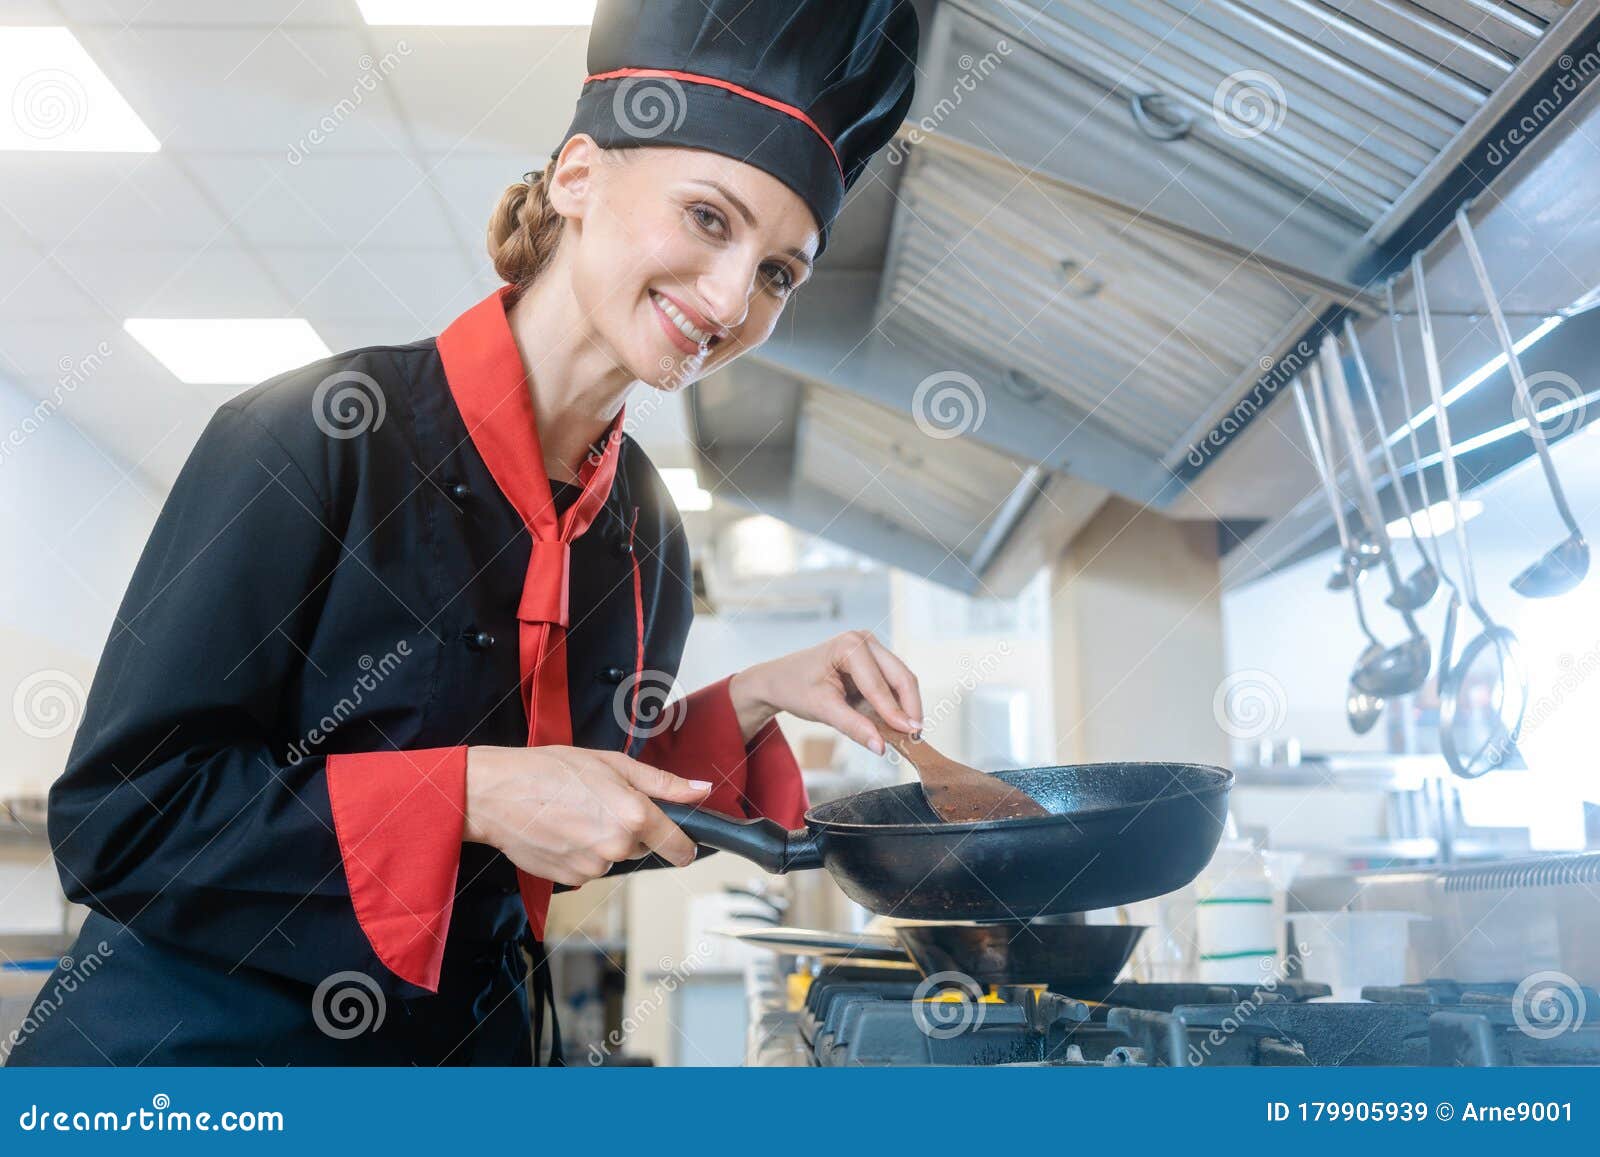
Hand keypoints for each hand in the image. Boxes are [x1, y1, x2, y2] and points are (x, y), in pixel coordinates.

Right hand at [462, 746, 712, 885]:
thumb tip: (701, 790)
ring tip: (575, 813)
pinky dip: (583, 852)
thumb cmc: (549, 771)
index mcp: (634, 815)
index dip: (684, 842)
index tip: (683, 840)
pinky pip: (591, 867)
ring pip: (615, 856)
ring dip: (604, 841)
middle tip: (601, 803)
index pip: (679, 846)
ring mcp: (594, 867)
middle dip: (632, 829)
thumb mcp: (612, 764)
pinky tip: (563, 830)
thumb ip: (663, 782)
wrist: (497, 794)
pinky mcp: (572, 880)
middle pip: (643, 846)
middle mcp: (618, 847)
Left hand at [728, 630, 922, 754]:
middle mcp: (864, 640)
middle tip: (916, 736)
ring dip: (906, 707)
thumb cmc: (795, 687)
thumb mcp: (822, 709)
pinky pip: (893, 684)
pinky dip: (897, 704)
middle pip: (901, 676)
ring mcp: (871, 648)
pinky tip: (896, 723)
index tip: (911, 735)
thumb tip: (880, 745)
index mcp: (849, 645)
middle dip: (909, 708)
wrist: (779, 679)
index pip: (879, 684)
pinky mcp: (874, 661)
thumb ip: (853, 727)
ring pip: (902, 680)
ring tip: (907, 734)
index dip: (895, 712)